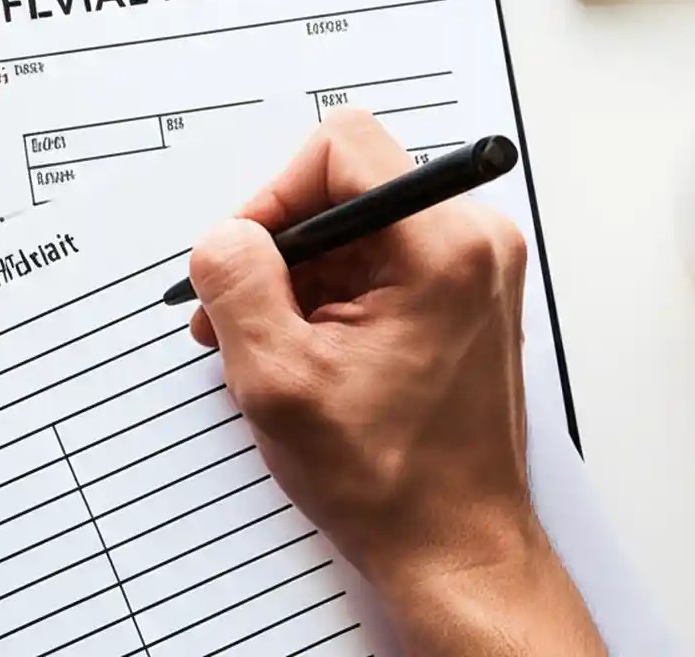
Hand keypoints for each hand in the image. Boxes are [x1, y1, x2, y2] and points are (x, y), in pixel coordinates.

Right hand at [188, 109, 603, 655]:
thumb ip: (238, 287)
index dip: (274, 195)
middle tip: (236, 314)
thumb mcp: (280, 380)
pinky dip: (327, 302)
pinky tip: (301, 354)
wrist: (453, 547)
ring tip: (265, 348)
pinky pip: (375, 267)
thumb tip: (222, 239)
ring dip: (297, 283)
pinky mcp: (458, 300)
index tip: (245, 256)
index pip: (342, 147)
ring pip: (354, 233)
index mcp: (443, 249)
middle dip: (278, 251)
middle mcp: (472, 245)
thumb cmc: (392, 482)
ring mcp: (470, 273)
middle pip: (346, 189)